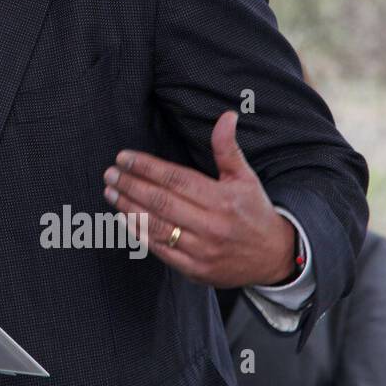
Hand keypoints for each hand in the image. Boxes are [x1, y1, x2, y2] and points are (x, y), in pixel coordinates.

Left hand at [102, 111, 296, 288]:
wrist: (275, 258)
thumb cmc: (254, 211)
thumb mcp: (245, 178)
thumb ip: (228, 148)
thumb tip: (227, 116)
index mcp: (222, 199)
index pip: (176, 179)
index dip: (146, 167)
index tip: (123, 157)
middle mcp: (211, 225)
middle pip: (161, 201)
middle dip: (131, 185)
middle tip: (109, 173)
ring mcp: (202, 250)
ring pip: (157, 225)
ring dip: (128, 207)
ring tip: (110, 192)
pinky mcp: (195, 269)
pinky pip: (161, 250)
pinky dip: (140, 234)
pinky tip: (123, 219)